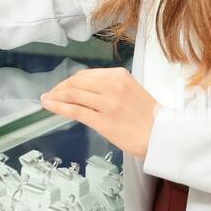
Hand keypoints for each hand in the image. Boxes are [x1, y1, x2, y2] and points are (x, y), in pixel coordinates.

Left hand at [40, 67, 159, 159]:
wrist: (162, 136)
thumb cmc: (148, 117)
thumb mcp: (130, 91)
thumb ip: (108, 87)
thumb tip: (84, 91)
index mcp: (119, 75)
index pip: (85, 75)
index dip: (69, 81)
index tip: (61, 87)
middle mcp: (112, 85)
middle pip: (76, 82)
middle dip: (60, 88)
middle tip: (51, 94)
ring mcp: (107, 103)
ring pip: (73, 94)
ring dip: (56, 97)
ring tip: (47, 100)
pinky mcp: (103, 120)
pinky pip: (75, 110)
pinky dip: (59, 107)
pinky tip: (51, 107)